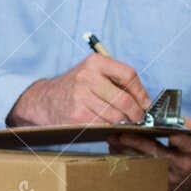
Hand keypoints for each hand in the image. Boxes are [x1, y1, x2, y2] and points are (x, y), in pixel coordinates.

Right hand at [8, 54, 151, 126]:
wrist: (45, 99)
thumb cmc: (76, 86)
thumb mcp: (94, 72)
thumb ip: (117, 80)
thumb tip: (144, 101)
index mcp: (95, 62)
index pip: (128, 75)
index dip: (141, 92)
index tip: (145, 103)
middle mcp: (87, 77)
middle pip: (124, 99)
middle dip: (135, 112)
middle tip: (137, 117)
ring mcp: (80, 97)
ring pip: (115, 116)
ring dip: (122, 121)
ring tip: (120, 120)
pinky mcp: (77, 115)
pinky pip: (103, 125)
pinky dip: (108, 127)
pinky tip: (105, 123)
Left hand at [107, 118, 190, 190]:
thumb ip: (184, 127)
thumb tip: (164, 115)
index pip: (188, 143)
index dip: (179, 139)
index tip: (170, 133)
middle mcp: (181, 165)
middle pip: (158, 153)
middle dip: (138, 143)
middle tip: (122, 134)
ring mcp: (169, 178)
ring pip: (144, 163)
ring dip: (126, 151)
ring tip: (112, 140)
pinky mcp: (159, 186)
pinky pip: (140, 172)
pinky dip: (127, 161)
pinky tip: (115, 152)